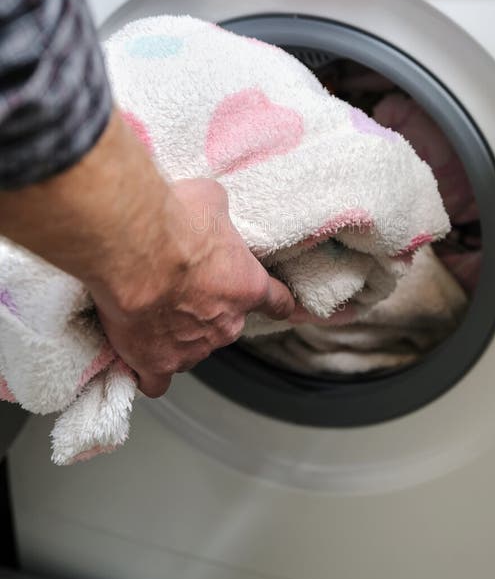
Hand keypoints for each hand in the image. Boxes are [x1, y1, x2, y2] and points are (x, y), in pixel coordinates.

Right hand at [93, 178, 294, 396]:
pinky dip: (147, 370)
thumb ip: (216, 215)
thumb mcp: (208, 200)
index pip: (277, 302)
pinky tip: (137, 357)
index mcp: (246, 286)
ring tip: (148, 313)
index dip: (274, 302)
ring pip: (191, 350)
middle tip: (177, 287)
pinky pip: (156, 379)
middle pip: (225, 325)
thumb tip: (207, 209)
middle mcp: (225, 323)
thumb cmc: (174, 222)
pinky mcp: (155, 362)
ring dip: (174, 336)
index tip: (277, 305)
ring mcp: (191, 348)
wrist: (134, 248)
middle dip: (206, 310)